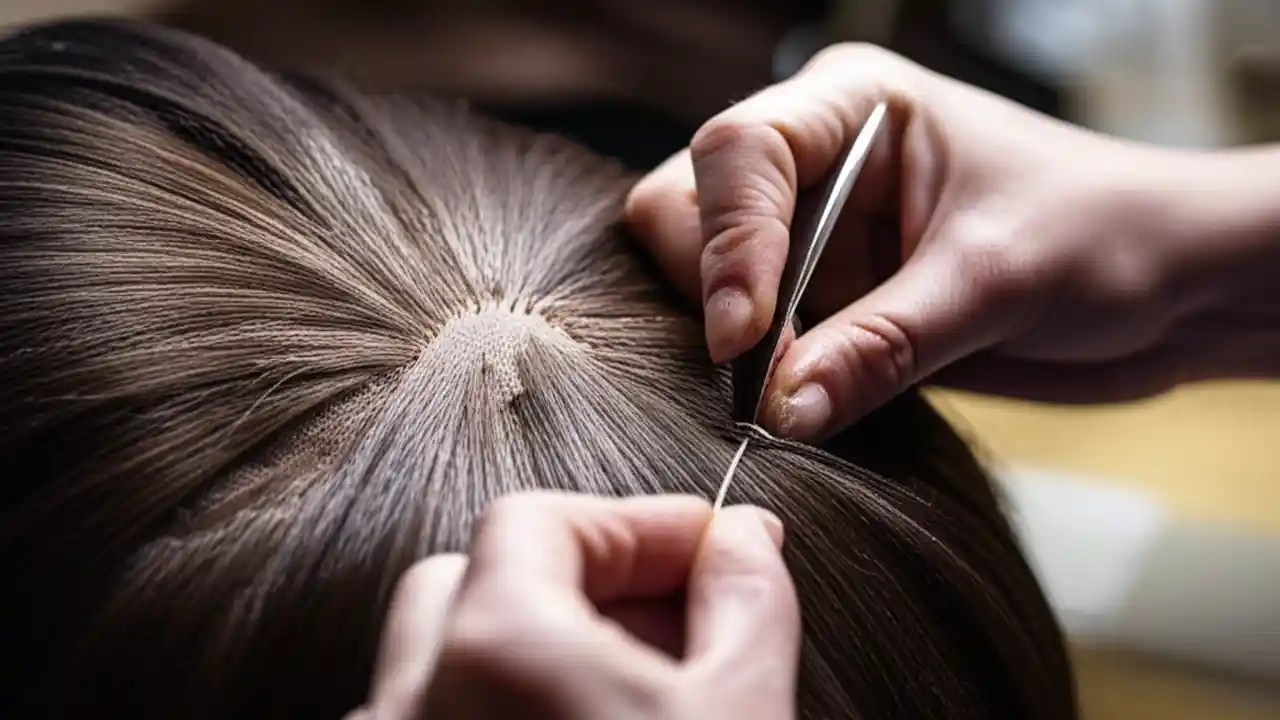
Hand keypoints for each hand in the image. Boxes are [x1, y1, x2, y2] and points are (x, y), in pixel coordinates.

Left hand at [347, 492, 799, 719]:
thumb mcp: (745, 708)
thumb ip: (745, 596)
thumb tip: (741, 537)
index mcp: (491, 650)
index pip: (539, 518)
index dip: (636, 526)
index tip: (709, 551)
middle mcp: (409, 703)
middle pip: (476, 579)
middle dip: (580, 584)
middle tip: (675, 621)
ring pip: (448, 660)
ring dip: (543, 649)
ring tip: (642, 687)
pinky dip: (506, 707)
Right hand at [626, 43, 1279, 441]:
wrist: (1165, 291)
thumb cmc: (1105, 236)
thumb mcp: (994, 281)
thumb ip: (882, 344)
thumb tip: (781, 409)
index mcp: (850, 105)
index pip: (739, 152)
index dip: (727, 243)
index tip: (745, 336)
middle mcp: (813, 163)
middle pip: (686, 209)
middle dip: (714, 293)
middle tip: (767, 376)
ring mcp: (810, 236)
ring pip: (701, 281)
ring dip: (734, 345)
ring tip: (795, 394)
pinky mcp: (821, 302)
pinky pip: (750, 340)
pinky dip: (760, 377)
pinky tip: (805, 402)